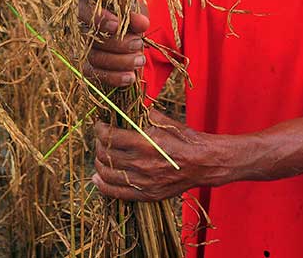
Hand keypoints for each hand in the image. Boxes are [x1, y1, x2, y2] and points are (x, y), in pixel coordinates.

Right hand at [79, 0, 148, 87]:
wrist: (129, 37)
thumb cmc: (127, 17)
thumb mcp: (133, 11)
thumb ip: (136, 15)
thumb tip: (142, 24)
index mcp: (87, 5)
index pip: (85, 10)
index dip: (100, 19)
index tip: (117, 25)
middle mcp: (79, 27)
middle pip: (90, 37)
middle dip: (117, 43)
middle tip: (138, 43)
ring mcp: (80, 49)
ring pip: (93, 57)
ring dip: (120, 61)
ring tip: (140, 60)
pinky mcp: (85, 67)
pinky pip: (95, 75)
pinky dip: (114, 77)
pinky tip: (130, 77)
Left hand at [92, 108, 224, 201]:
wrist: (205, 164)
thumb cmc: (187, 140)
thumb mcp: (167, 122)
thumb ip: (147, 115)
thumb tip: (133, 108)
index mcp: (147, 143)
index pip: (111, 137)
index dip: (100, 130)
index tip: (99, 125)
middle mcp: (143, 164)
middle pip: (106, 155)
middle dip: (98, 145)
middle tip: (99, 139)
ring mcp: (144, 182)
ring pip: (108, 174)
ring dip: (98, 163)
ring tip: (99, 156)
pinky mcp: (148, 194)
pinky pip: (117, 193)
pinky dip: (103, 186)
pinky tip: (97, 178)